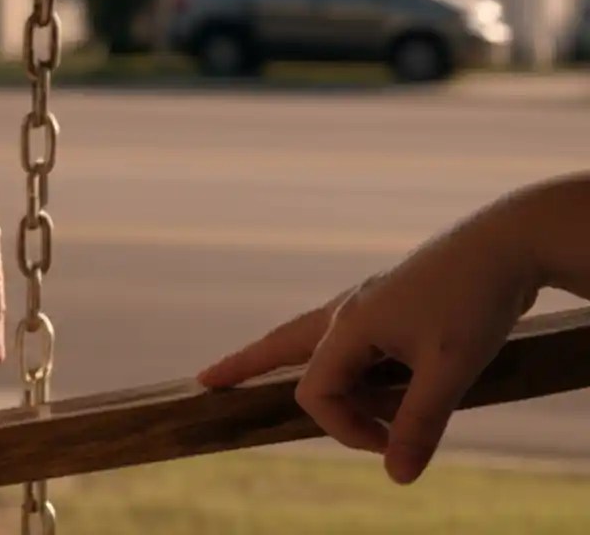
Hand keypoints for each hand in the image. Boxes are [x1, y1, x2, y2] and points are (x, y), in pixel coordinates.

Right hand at [197, 204, 540, 484]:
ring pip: (314, 337)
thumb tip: (397, 475)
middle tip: (207, 380)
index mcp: (349, 324)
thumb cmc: (476, 298)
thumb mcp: (451, 368)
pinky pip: (346, 334)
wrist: (508, 240)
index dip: (344, 429)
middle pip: (281, 344)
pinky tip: (358, 367)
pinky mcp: (390, 300)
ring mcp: (367, 302)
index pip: (316, 393)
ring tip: (263, 373)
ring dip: (297, 365)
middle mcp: (347, 310)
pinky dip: (338, 357)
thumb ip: (419, 422)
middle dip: (245, 365)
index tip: (391, 443)